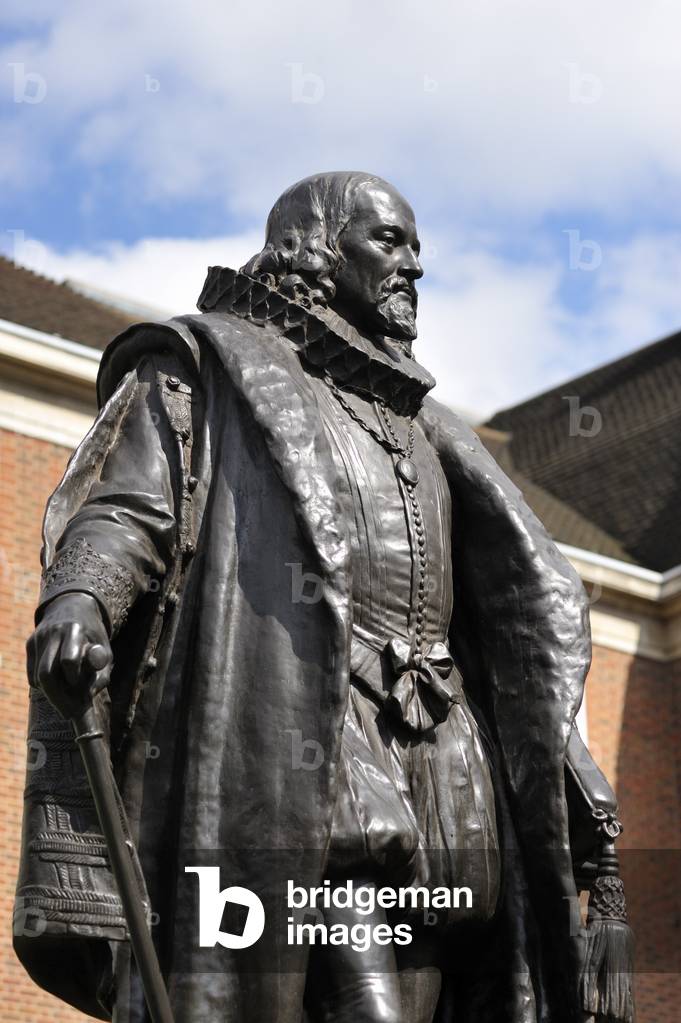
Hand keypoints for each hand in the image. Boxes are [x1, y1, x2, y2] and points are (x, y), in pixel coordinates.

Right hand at [26, 592, 112, 719]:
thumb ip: (101, 674)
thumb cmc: (94, 634)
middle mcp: (53, 632)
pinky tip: (58, 682)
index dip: (75, 679)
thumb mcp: (106, 649)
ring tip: (66, 699)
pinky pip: (32, 674)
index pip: (69, 661)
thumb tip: (87, 699)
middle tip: (69, 713)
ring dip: (51, 693)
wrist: (74, 606)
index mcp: (75, 629)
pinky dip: (44, 684)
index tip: (82, 691)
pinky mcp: (30, 643)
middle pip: (46, 674)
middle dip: (57, 698)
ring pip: (37, 676)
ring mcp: (38, 637)